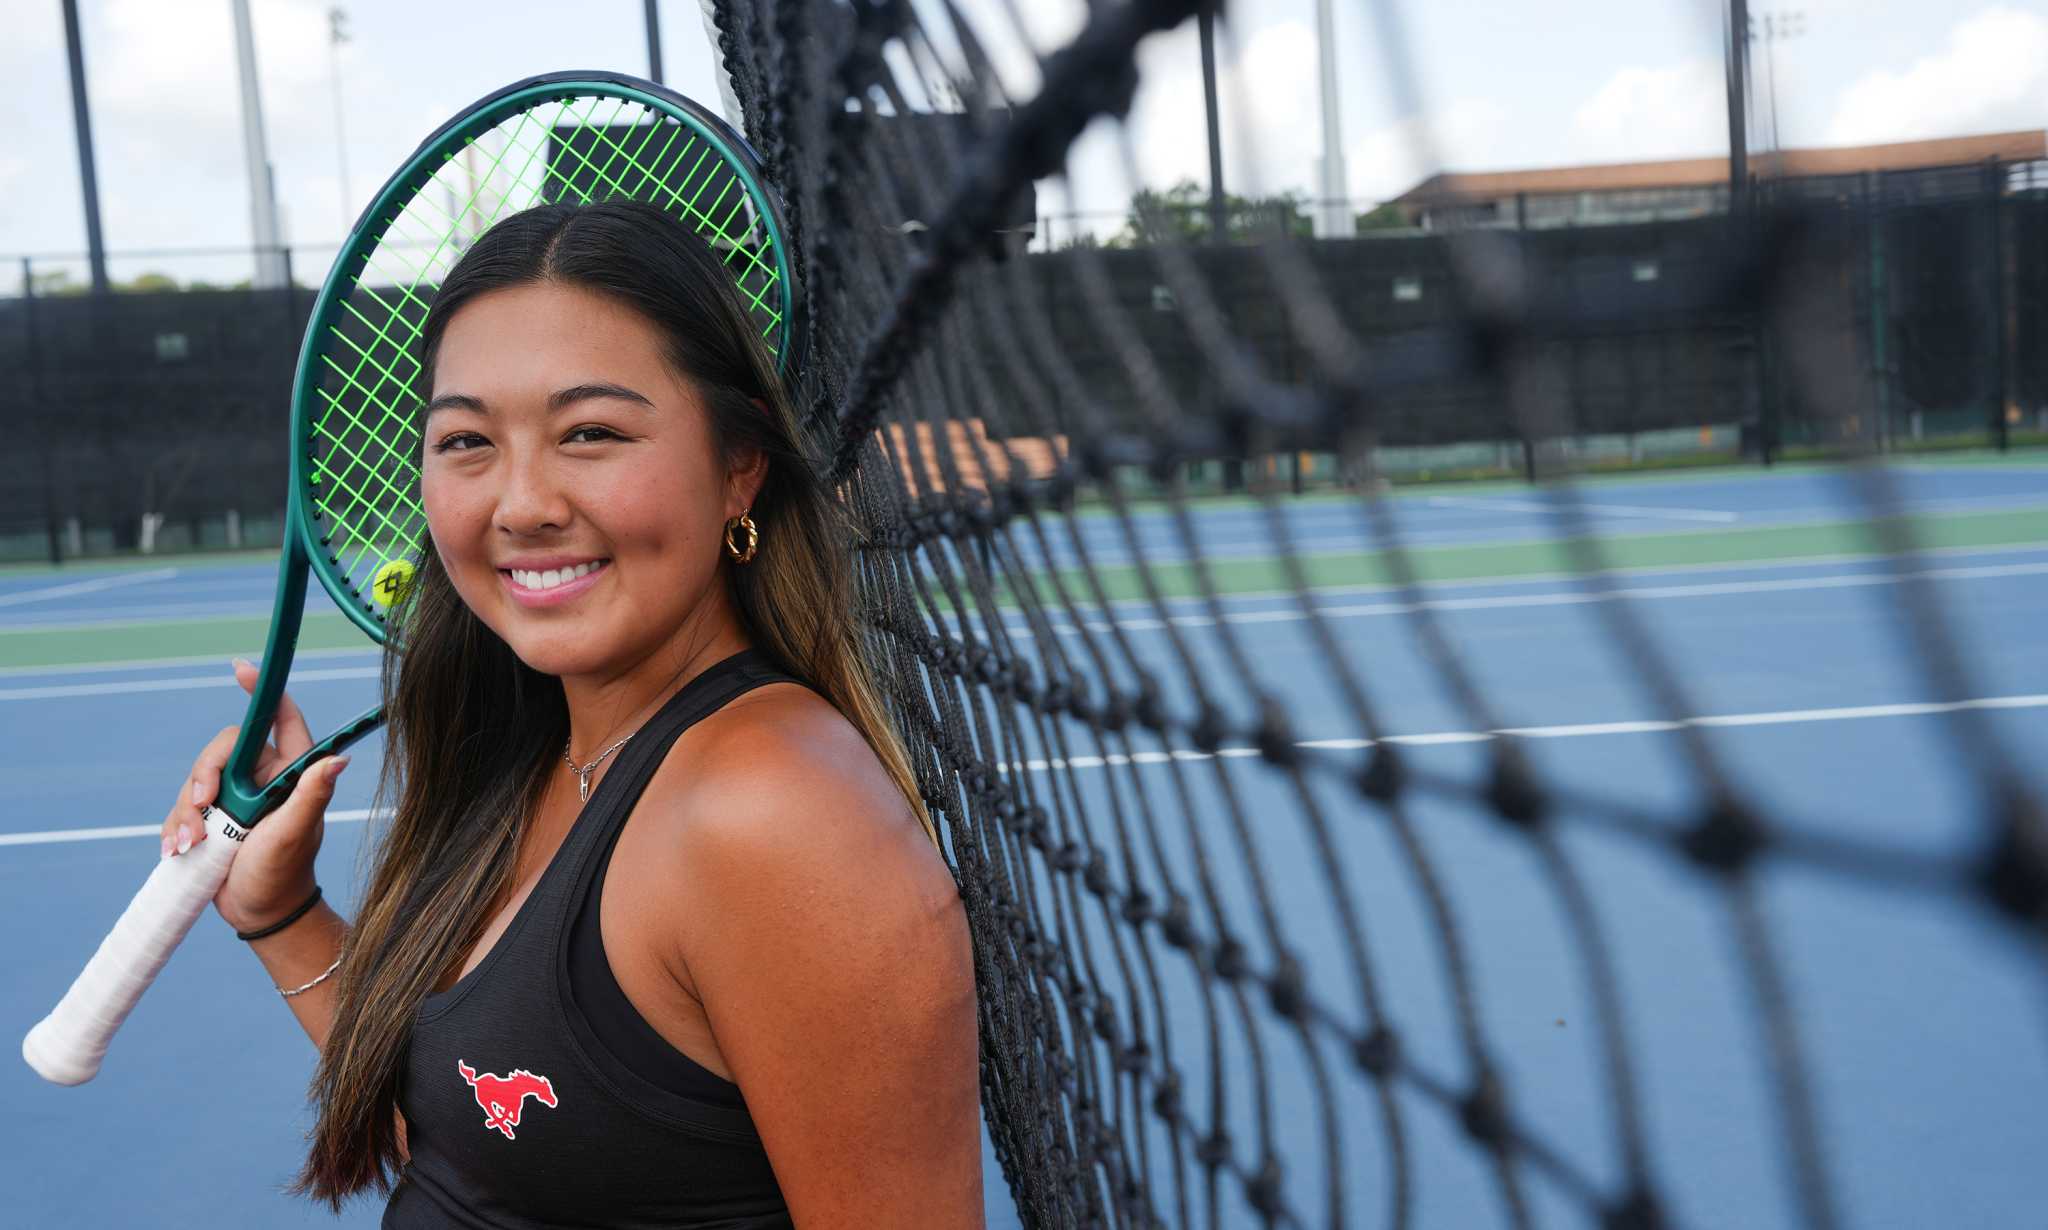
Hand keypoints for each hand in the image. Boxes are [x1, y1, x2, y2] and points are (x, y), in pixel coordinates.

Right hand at [158, 658, 349, 934]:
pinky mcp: (211, 818)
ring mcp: (234, 797)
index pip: (280, 718)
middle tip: (201, 807)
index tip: (241, 669)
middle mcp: (262, 777)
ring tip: (192, 845)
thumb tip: (340, 759)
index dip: (263, 691)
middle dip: (202, 776)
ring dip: (185, 812)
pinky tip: (178, 850)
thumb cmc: (284, 871)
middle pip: (221, 750)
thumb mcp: (296, 832)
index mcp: (290, 770)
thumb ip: (312, 794)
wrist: (260, 912)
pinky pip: (181, 809)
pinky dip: (175, 828)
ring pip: (194, 781)